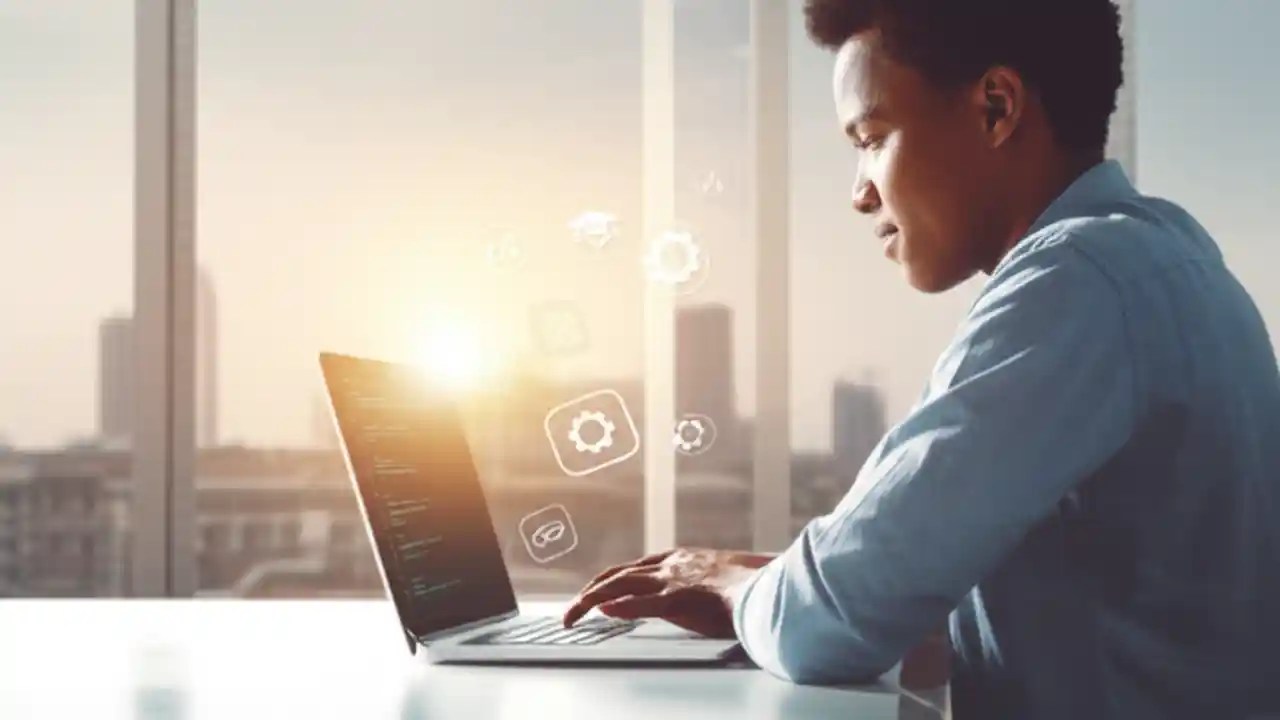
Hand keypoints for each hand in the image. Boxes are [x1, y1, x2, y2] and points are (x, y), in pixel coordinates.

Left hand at [561, 548, 774, 638]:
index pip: (635, 566)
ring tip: (572, 615)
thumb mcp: (720, 580)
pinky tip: (602, 614)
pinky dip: (619, 608)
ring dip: (591, 600)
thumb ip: (700, 583)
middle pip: (619, 573)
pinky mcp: (681, 599)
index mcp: (682, 558)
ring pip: (620, 584)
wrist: (772, 584)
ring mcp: (675, 580)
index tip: (594, 590)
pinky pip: (642, 603)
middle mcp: (672, 565)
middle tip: (572, 608)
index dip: (610, 578)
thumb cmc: (754, 584)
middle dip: (591, 590)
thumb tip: (695, 591)